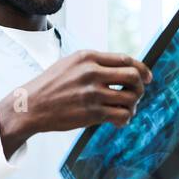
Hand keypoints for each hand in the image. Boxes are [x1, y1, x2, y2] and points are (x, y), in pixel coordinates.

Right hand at [0, 49, 151, 156]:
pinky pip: (121, 115)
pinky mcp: (92, 113)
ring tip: (126, 109)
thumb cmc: (50, 86)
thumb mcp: (70, 64)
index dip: (141, 68)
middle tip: (136, 94)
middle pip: (133, 76)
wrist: (31, 105)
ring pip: (130, 97)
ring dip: (133, 105)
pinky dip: (125, 119)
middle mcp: (92, 73)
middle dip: (140, 87)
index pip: (125, 59)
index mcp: (88, 57)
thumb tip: (121, 69)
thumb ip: (94, 64)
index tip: (147, 77)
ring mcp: (93, 93)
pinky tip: (119, 121)